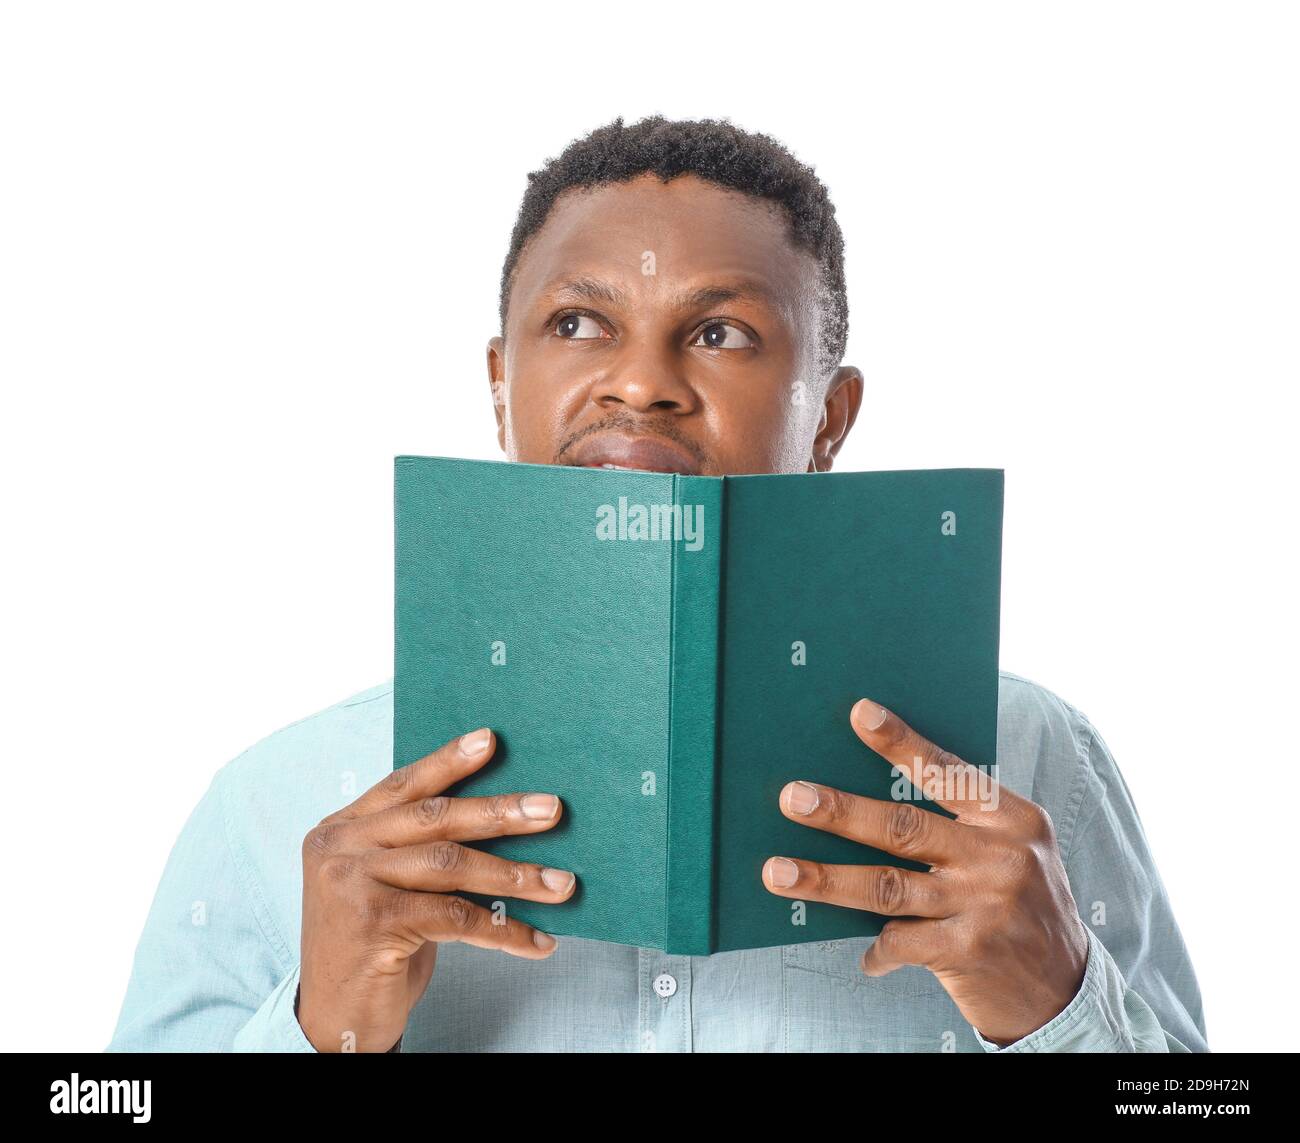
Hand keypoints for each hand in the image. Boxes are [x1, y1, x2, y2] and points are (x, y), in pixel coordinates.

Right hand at [297, 728, 574, 1051]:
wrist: (337, 1018)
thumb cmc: (372, 945)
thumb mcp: (384, 884)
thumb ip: (415, 847)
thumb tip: (497, 813)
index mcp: (340, 828)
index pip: (403, 785)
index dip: (448, 762)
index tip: (491, 741)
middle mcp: (338, 848)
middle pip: (435, 819)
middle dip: (500, 812)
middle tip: (551, 810)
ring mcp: (352, 885)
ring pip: (451, 865)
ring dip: (515, 876)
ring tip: (561, 883)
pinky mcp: (373, 925)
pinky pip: (456, 917)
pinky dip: (503, 929)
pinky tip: (536, 940)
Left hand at [761, 698, 1088, 1045]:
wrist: (1068, 990)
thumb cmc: (1025, 906)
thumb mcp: (1014, 853)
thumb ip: (960, 827)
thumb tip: (868, 802)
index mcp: (1013, 820)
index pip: (948, 773)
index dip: (901, 743)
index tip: (860, 713)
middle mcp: (1000, 858)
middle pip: (903, 827)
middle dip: (841, 811)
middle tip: (793, 797)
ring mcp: (983, 906)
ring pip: (885, 886)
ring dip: (826, 879)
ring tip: (778, 872)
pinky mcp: (966, 951)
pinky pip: (899, 942)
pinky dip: (876, 948)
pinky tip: (863, 954)